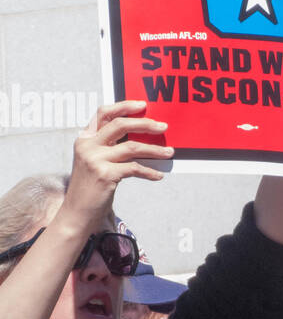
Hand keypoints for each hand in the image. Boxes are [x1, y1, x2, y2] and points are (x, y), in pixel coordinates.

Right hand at [60, 101, 172, 230]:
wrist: (77, 213)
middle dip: (145, 124)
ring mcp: (95, 160)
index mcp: (85, 139)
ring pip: (132, 147)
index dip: (124, 106)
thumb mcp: (95, 161)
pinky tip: (158, 176)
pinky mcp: (105, 175)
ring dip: (155, 149)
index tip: (143, 105)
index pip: (104, 113)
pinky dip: (149, 172)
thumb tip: (140, 135)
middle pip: (120, 125)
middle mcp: (88, 146)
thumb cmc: (90, 187)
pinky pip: (135, 168)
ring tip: (169, 152)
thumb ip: (109, 147)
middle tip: (163, 126)